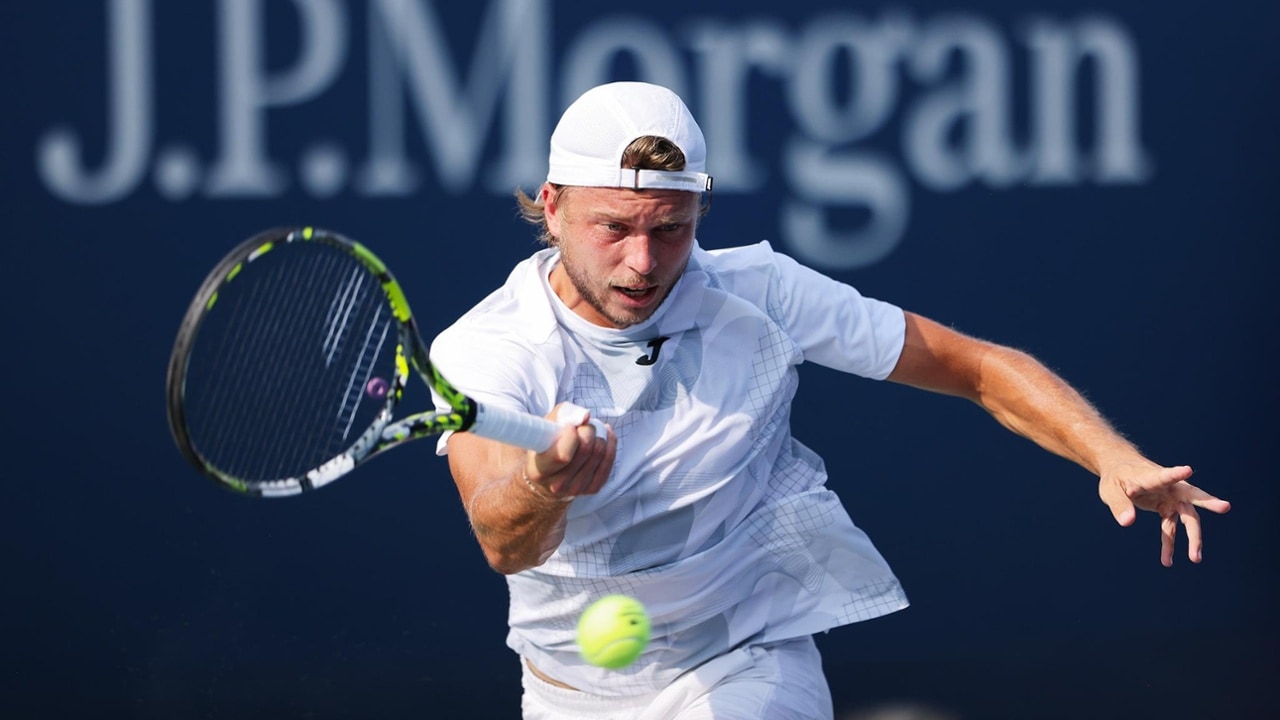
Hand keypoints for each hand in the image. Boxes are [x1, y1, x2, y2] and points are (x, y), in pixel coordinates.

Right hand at [524, 403, 615, 501]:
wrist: (549, 475)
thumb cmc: (546, 447)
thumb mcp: (544, 428)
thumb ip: (562, 415)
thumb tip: (586, 416)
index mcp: (540, 471)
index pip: (563, 456)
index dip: (571, 436)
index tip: (570, 426)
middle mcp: (557, 484)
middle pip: (585, 450)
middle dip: (588, 430)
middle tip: (583, 425)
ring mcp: (576, 488)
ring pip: (599, 454)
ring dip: (600, 434)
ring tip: (593, 428)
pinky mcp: (593, 488)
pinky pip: (609, 461)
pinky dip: (610, 443)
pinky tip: (605, 435)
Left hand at [1098, 460, 1229, 565]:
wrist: (1120, 472)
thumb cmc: (1115, 478)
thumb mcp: (1110, 490)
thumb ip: (1119, 504)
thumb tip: (1127, 522)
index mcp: (1152, 477)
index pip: (1165, 475)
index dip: (1176, 473)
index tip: (1188, 470)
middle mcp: (1168, 487)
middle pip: (1191, 495)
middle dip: (1208, 502)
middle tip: (1225, 507)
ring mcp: (1171, 498)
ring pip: (1188, 517)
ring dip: (1193, 537)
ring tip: (1195, 558)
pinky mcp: (1168, 507)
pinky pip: (1172, 527)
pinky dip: (1170, 543)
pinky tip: (1167, 560)